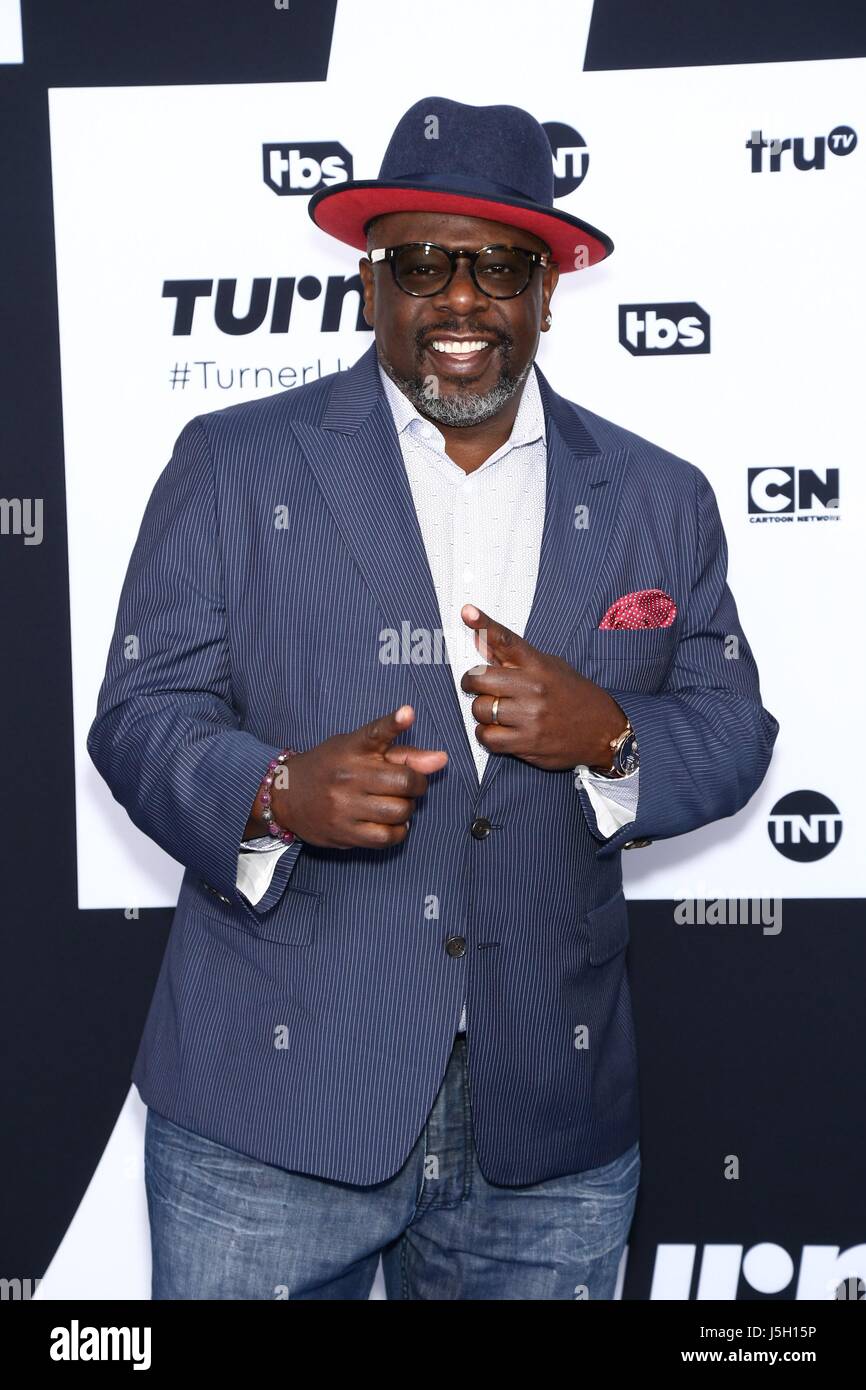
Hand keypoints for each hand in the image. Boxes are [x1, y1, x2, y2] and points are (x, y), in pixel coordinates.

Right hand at [262, 705, 447, 848]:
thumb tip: (441, 760)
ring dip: (406, 809)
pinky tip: (389, 823)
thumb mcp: (357, 749)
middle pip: (405, 782)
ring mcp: (345, 806)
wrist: (284, 795)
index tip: (407, 714)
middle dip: (416, 785)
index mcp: (352, 748)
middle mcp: (349, 775)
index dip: (394, 723)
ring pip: (400, 811)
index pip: (376, 733)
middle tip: (406, 786)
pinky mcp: (344, 832)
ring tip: (394, 804)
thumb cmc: (330, 767)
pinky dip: (398, 831)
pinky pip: (388, 836)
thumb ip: (402, 753)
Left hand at [459, 604, 626, 771]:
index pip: (506, 640)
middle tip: (481, 687)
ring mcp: (529, 716)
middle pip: (479, 678)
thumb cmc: (576, 697)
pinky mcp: (527, 742)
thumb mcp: (552, 668)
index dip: (484, 624)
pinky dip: (486, 735)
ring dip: (483, 711)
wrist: (605, 732)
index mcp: (539, 665)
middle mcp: (533, 688)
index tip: (467, 612)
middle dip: (473, 683)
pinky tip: (499, 731)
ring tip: (499, 712)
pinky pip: (487, 737)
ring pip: (480, 709)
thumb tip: (479, 641)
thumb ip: (514, 658)